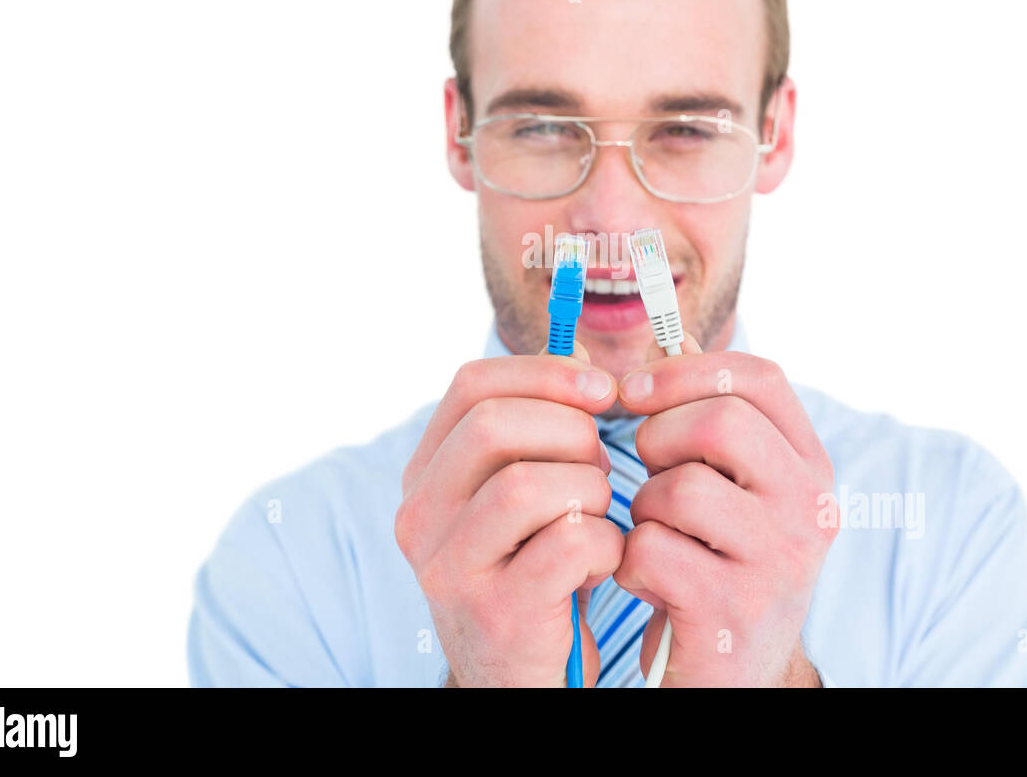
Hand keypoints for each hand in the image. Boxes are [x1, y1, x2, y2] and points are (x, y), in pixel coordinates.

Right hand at [394, 341, 621, 685]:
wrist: (525, 673)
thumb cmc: (541, 569)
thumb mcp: (531, 490)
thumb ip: (546, 423)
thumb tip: (585, 354)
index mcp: (427, 473)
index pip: (472, 384)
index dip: (546, 372)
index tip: (602, 388)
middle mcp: (420, 516)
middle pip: (496, 425)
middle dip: (573, 433)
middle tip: (599, 469)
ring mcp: (449, 568)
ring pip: (532, 483)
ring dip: (591, 492)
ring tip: (599, 520)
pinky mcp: (495, 612)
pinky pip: (569, 544)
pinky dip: (606, 546)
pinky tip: (603, 564)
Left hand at [612, 332, 837, 685]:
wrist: (731, 676)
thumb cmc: (716, 566)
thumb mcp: (729, 490)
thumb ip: (708, 420)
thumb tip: (666, 341)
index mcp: (811, 466)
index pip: (759, 376)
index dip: (683, 370)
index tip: (633, 391)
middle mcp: (811, 508)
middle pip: (718, 421)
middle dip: (658, 439)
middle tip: (648, 473)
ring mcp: (780, 561)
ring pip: (677, 488)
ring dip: (642, 511)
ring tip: (656, 540)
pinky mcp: (733, 610)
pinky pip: (649, 550)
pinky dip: (630, 565)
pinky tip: (650, 585)